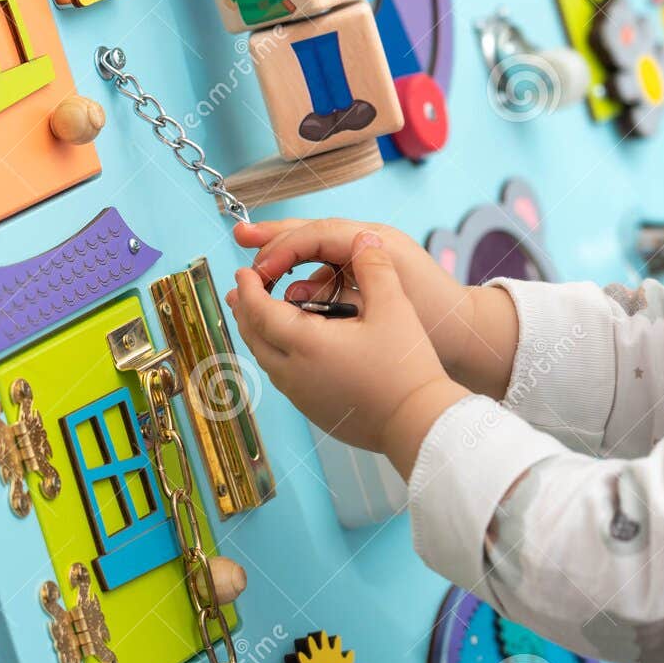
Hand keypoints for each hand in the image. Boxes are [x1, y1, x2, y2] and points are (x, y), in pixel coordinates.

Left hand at [233, 218, 517, 399]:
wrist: (418, 423)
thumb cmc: (406, 369)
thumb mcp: (394, 309)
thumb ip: (375, 268)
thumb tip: (365, 239)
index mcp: (307, 344)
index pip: (260, 310)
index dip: (250, 287)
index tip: (245, 270)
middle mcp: (294, 372)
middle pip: (254, 336)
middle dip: (246, 309)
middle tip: (246, 288)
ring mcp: (301, 395)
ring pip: (265, 359)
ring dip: (259, 332)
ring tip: (263, 314)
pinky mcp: (313, 410)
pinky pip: (282, 377)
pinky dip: (276, 354)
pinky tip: (293, 346)